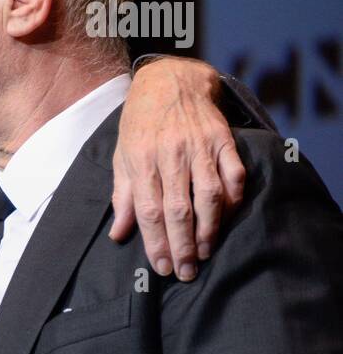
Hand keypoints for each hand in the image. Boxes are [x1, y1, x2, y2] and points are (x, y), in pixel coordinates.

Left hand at [110, 56, 245, 280]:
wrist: (170, 81)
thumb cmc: (141, 124)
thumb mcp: (122, 155)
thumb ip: (123, 196)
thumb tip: (119, 234)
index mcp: (141, 160)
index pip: (148, 209)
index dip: (155, 241)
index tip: (161, 266)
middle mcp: (170, 155)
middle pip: (178, 208)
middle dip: (182, 244)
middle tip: (185, 272)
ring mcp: (200, 146)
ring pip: (208, 195)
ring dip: (209, 228)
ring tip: (205, 252)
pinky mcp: (223, 140)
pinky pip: (234, 174)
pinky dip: (234, 199)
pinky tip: (229, 219)